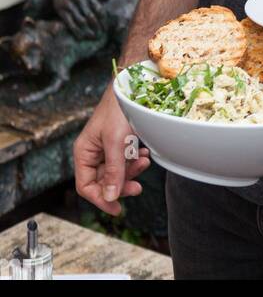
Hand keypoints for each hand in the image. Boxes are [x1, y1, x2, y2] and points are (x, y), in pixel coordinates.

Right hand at [53, 0, 111, 39]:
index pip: (98, 8)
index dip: (103, 20)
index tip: (106, 28)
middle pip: (91, 16)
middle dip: (96, 27)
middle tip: (100, 35)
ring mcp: (70, 5)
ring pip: (81, 21)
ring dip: (87, 31)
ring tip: (92, 38)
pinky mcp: (61, 11)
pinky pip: (70, 23)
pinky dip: (76, 31)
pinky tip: (80, 37)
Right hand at [73, 84, 150, 214]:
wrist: (132, 87)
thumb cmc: (119, 110)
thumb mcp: (116, 142)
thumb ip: (113, 171)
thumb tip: (110, 197)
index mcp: (84, 152)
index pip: (86, 186)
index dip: (101, 199)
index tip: (117, 209)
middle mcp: (92, 152)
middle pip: (103, 181)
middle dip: (121, 184)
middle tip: (138, 188)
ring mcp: (105, 148)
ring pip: (116, 171)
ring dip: (131, 170)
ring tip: (144, 160)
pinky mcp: (118, 142)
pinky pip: (125, 160)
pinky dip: (134, 159)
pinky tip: (143, 152)